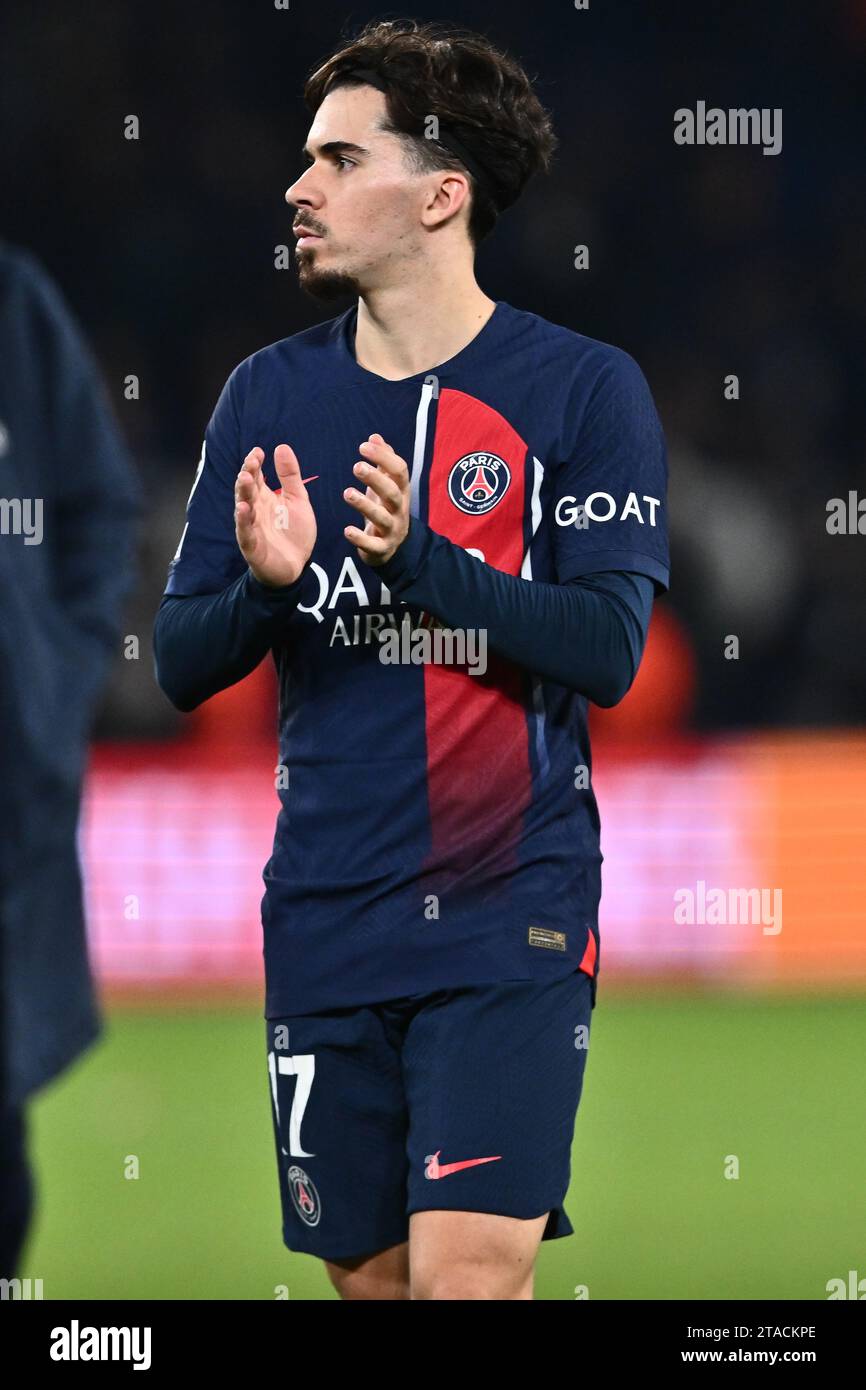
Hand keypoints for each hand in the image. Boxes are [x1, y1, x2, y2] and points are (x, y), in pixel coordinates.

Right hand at [234, 444, 316, 586]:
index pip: (256, 476)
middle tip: (251, 462)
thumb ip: (290, 476)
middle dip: (248, 474)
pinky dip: (243, 521)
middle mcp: (255, 510)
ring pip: (243, 507)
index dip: (255, 463)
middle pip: (248, 489)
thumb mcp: (297, 499)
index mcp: (265, 497)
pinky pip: (245, 532)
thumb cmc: (294, 532)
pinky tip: (243, 508)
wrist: (297, 565)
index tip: (258, 451)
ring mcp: (252, 527)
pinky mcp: (252, 546)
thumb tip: (281, 446)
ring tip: (244, 478)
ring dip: (243, 493)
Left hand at [343, 434, 409, 565]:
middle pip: (392, 492)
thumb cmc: (385, 508)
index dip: (384, 457)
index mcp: (401, 491)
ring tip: (347, 493)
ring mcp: (392, 530)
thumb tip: (375, 436)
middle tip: (356, 466)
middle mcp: (399, 509)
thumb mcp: (387, 484)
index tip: (364, 446)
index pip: (399, 471)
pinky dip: (360, 538)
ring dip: (365, 505)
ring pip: (382, 518)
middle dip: (376, 479)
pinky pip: (373, 545)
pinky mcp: (382, 549)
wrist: (392, 547)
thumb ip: (383, 461)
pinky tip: (347, 530)